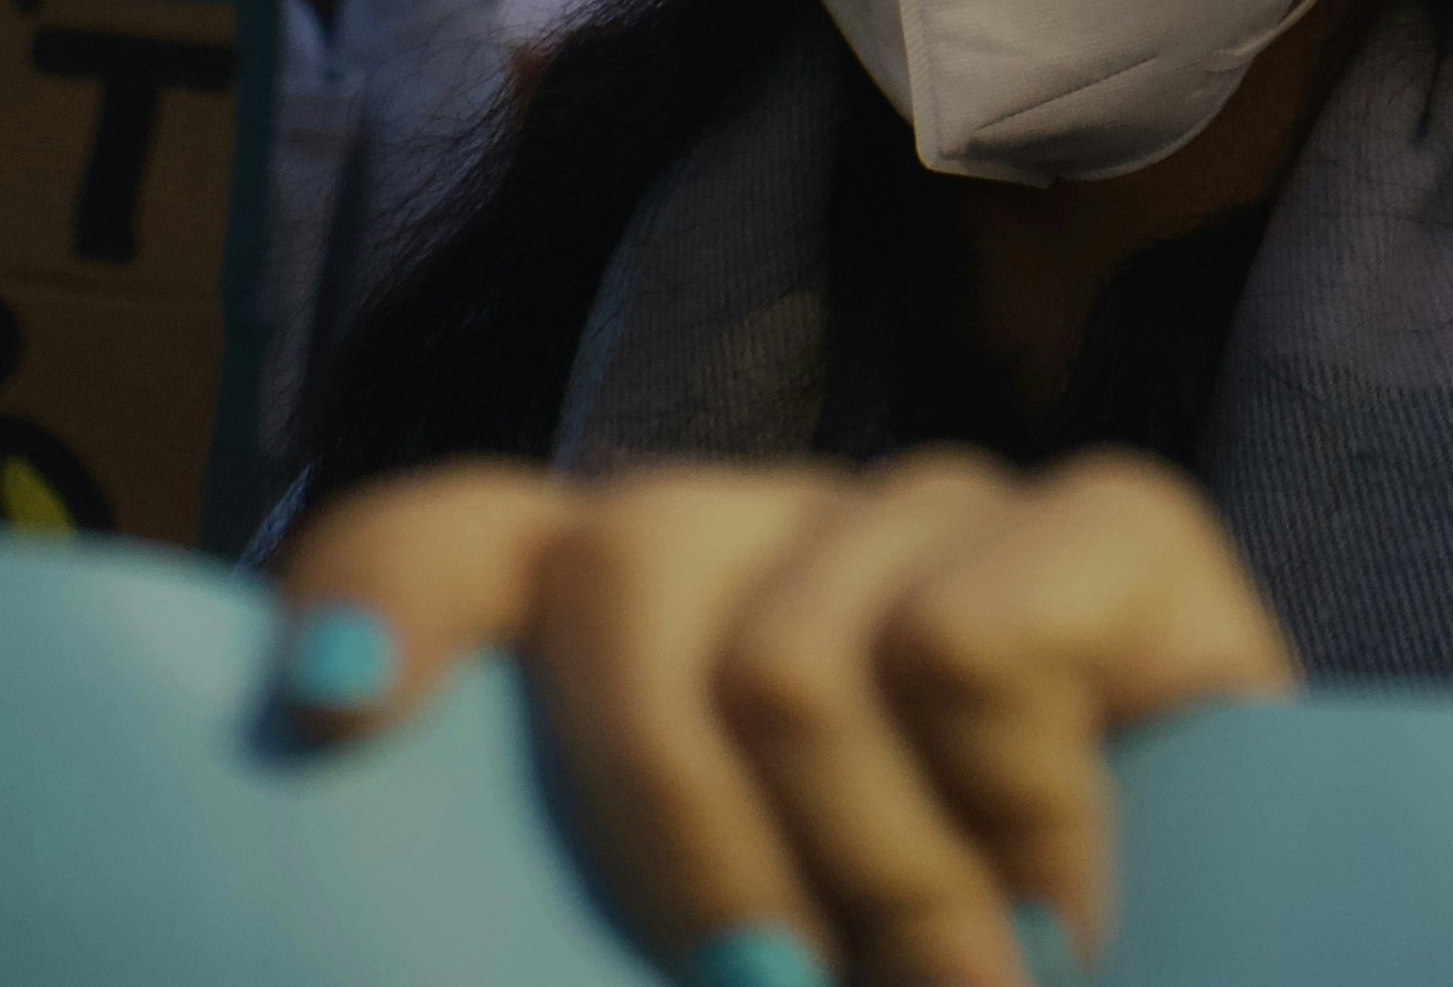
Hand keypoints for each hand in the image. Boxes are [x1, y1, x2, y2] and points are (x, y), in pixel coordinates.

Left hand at [273, 450, 1294, 986]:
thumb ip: (596, 968)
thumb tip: (585, 917)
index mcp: (637, 640)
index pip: (464, 536)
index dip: (381, 589)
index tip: (330, 722)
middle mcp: (776, 535)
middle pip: (627, 557)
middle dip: (678, 838)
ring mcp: (945, 512)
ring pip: (799, 651)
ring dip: (881, 896)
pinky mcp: (1121, 525)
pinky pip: (979, 632)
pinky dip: (1015, 822)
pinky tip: (1070, 911)